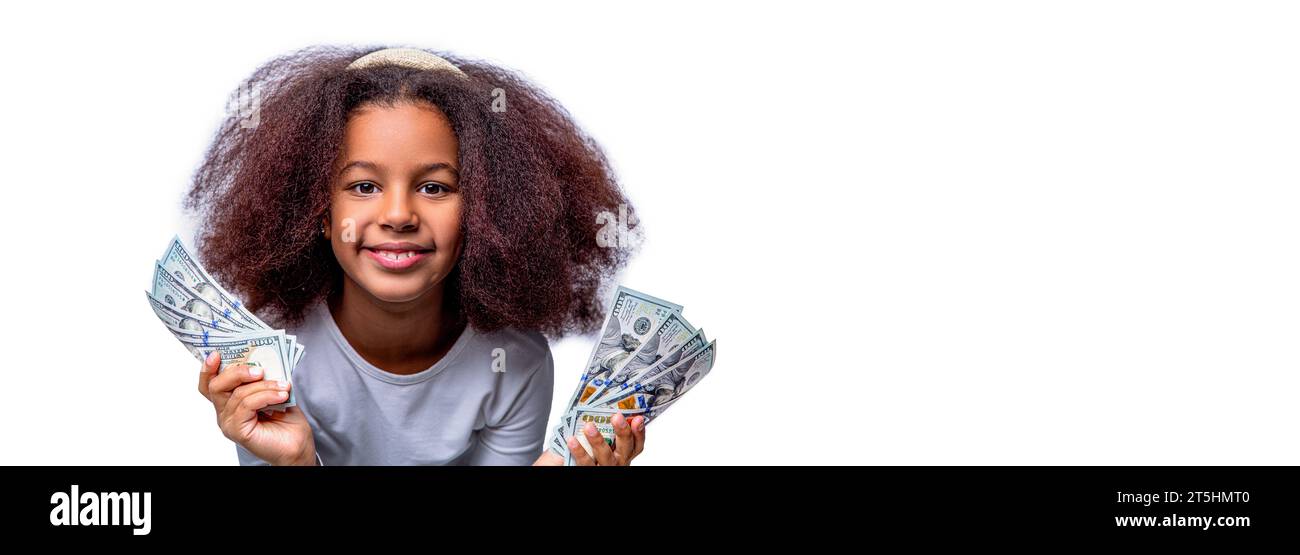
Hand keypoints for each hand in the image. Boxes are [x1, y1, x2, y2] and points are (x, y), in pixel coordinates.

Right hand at [197, 351, 315, 465]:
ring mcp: (228, 422)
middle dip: (237, 372)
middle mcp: (224, 412)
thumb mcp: (273, 391)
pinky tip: (281, 396)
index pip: (209, 384)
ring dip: (263, 386)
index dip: (208, 369)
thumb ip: (262, 378)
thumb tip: (261, 359)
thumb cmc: (286, 420)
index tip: (216, 354)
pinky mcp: (236, 431)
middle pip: (216, 386)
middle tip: (260, 370)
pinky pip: (247, 405)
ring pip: (238, 394)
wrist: (297, 444)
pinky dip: (266, 396)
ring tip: (284, 386)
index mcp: (229, 401)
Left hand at [535, 412, 645, 465]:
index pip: (637, 443)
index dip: (639, 432)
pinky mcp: (589, 472)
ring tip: (589, 426)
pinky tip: (572, 440)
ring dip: (598, 440)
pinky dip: (579, 451)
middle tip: (616, 417)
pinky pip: (584, 463)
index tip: (638, 418)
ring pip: (605, 456)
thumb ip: (607, 427)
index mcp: (624, 453)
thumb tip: (604, 400)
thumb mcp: (604, 441)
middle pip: (625, 448)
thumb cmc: (590, 451)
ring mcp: (603, 468)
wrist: (570, 465)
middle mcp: (617, 462)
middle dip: (622, 432)